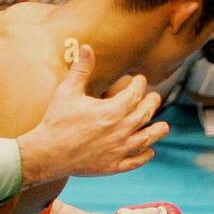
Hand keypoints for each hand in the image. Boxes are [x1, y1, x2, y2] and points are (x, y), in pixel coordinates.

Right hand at [18, 44, 168, 183]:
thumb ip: (81, 69)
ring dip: (157, 132)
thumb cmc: (57, 120)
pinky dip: (145, 156)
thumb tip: (86, 47)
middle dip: (151, 103)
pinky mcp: (113, 166)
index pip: (135, 94)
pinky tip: (150, 151)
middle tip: (154, 98)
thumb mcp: (67, 91)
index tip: (140, 80)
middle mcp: (120, 130)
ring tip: (164, 127)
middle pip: (144, 114)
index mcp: (112, 110)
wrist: (48, 153)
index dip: (139, 84)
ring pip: (146, 139)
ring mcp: (118, 150)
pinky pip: (135, 162)